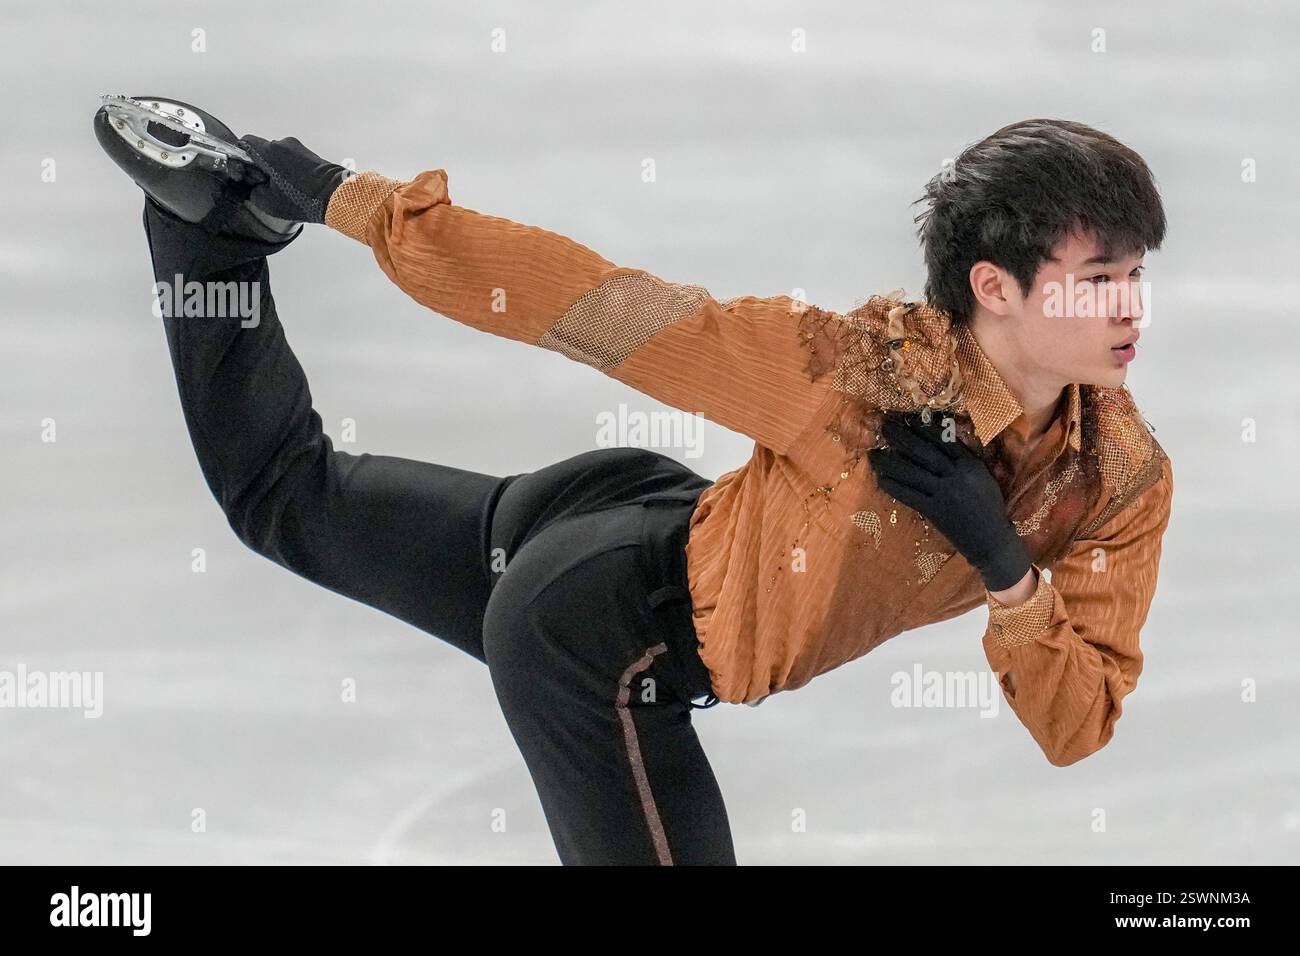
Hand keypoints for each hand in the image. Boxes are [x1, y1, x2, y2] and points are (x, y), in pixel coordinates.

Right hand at [236, 134, 350, 223]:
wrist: (337, 197)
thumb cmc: (305, 200)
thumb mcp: (269, 202)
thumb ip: (254, 191)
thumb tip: (255, 186)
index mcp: (270, 151)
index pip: (245, 143)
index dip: (241, 158)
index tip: (244, 173)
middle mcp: (284, 144)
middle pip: (262, 150)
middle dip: (258, 166)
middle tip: (262, 184)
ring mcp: (299, 148)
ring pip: (277, 155)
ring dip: (274, 169)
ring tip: (280, 188)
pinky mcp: (310, 154)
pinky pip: (291, 158)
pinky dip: (287, 169)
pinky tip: (292, 186)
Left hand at [867, 411, 1031, 591]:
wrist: (991, 540)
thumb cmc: (989, 507)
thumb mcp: (983, 478)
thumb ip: (965, 461)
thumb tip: (941, 442)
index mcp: (971, 464)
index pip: (943, 439)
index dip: (923, 428)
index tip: (907, 418)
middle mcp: (956, 475)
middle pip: (923, 451)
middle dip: (901, 437)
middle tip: (884, 427)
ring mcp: (944, 493)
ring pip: (911, 472)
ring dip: (889, 461)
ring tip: (873, 453)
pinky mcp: (934, 510)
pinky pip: (908, 495)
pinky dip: (892, 486)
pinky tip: (880, 478)